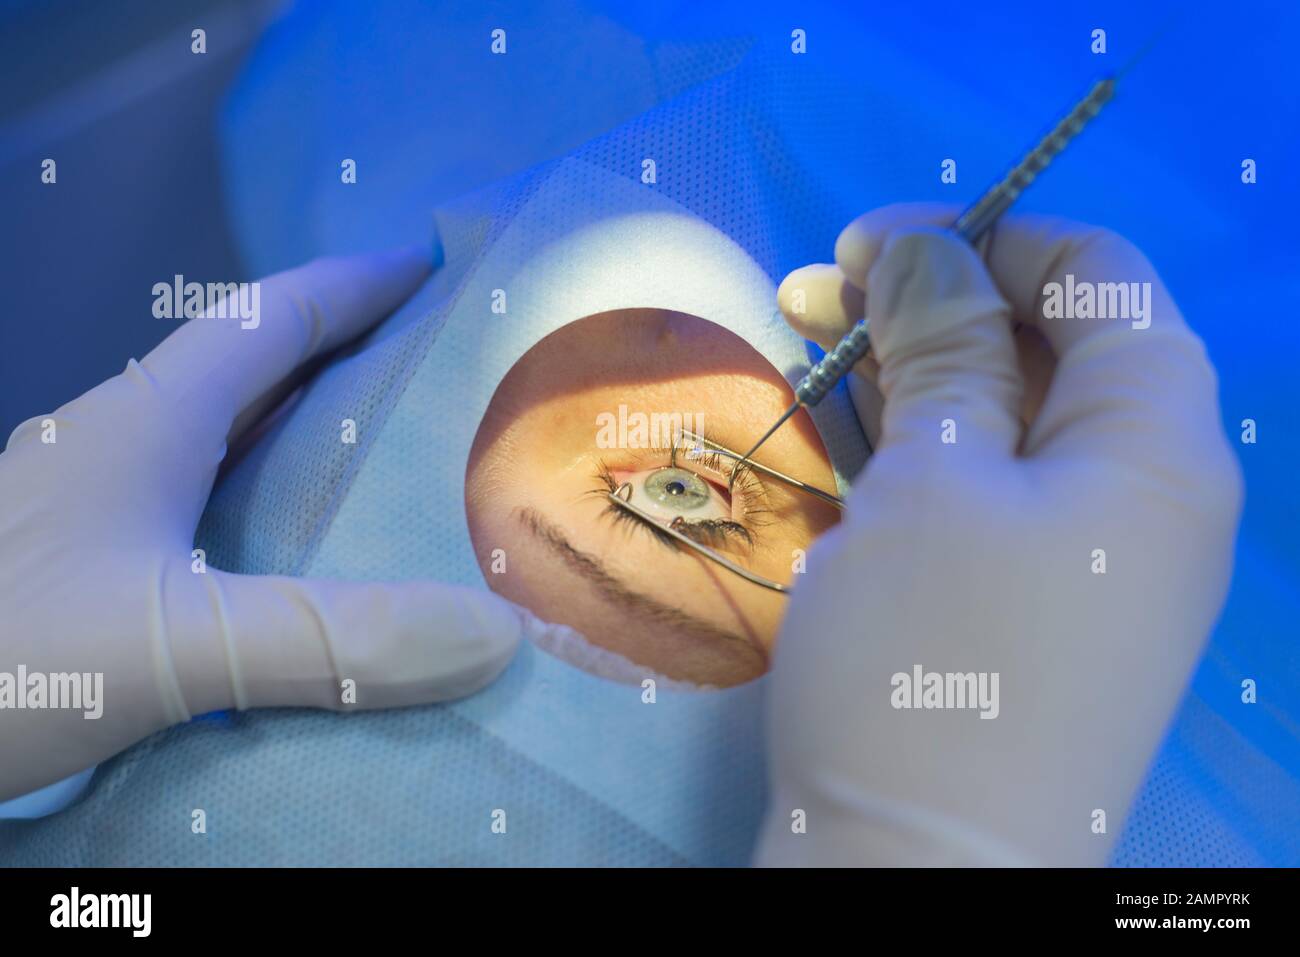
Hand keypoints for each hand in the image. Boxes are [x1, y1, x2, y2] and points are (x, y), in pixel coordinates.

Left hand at [0, 248, 549, 801]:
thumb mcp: (168, 647)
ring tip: (391, 457)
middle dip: (344, 351)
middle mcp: (113, 444)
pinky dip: (263, 505)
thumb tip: (492, 634)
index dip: (353, 283)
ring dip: (302, 430)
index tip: (431, 264)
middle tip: (438, 369)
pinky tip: (294, 555)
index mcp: (141, 422)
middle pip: (247, 368)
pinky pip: (197, 504)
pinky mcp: (75, 563)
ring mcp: (87, 504)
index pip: (266, 317)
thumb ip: (328, 639)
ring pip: (218, 439)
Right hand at [758, 204, 1241, 864]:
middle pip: (1045, 349)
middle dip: (930, 303)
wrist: (919, 875)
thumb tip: (924, 247)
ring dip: (907, 375)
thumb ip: (941, 345)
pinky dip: (910, 450)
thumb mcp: (933, 480)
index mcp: (1159, 443)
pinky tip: (830, 431)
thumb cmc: (935, 661)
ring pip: (1000, 424)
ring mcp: (1081, 559)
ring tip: (803, 350)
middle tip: (809, 296)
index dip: (989, 238)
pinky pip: (977, 495)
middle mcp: (1140, 494)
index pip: (1101, 280)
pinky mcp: (1021, 609)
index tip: (870, 242)